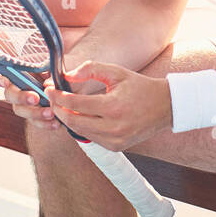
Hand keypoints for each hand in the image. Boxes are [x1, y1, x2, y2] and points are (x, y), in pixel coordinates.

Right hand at [0, 71, 60, 130]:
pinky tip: (55, 123)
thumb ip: (47, 71)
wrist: (62, 83)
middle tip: (35, 98)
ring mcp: (22, 103)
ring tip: (50, 113)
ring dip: (35, 113)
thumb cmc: (50, 69)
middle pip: (10, 95)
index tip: (5, 81)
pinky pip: (35, 121)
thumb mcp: (49, 65)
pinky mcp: (33, 115)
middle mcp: (15, 89)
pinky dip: (45, 123)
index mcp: (15, 73)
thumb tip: (47, 85)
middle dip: (22, 97)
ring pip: (21, 110)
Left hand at [45, 61, 171, 151]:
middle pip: (73, 121)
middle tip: (52, 98)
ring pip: (79, 132)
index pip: (75, 105)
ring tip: (64, 106)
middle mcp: (113, 127)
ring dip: (69, 119)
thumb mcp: (117, 72)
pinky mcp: (116, 147)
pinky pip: (91, 138)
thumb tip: (67, 75)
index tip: (50, 89)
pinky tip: (81, 115)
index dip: (58, 97)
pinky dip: (83, 127)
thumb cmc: (141, 87)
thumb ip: (91, 69)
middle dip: (59, 109)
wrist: (166, 107)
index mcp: (113, 107)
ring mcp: (115, 140)